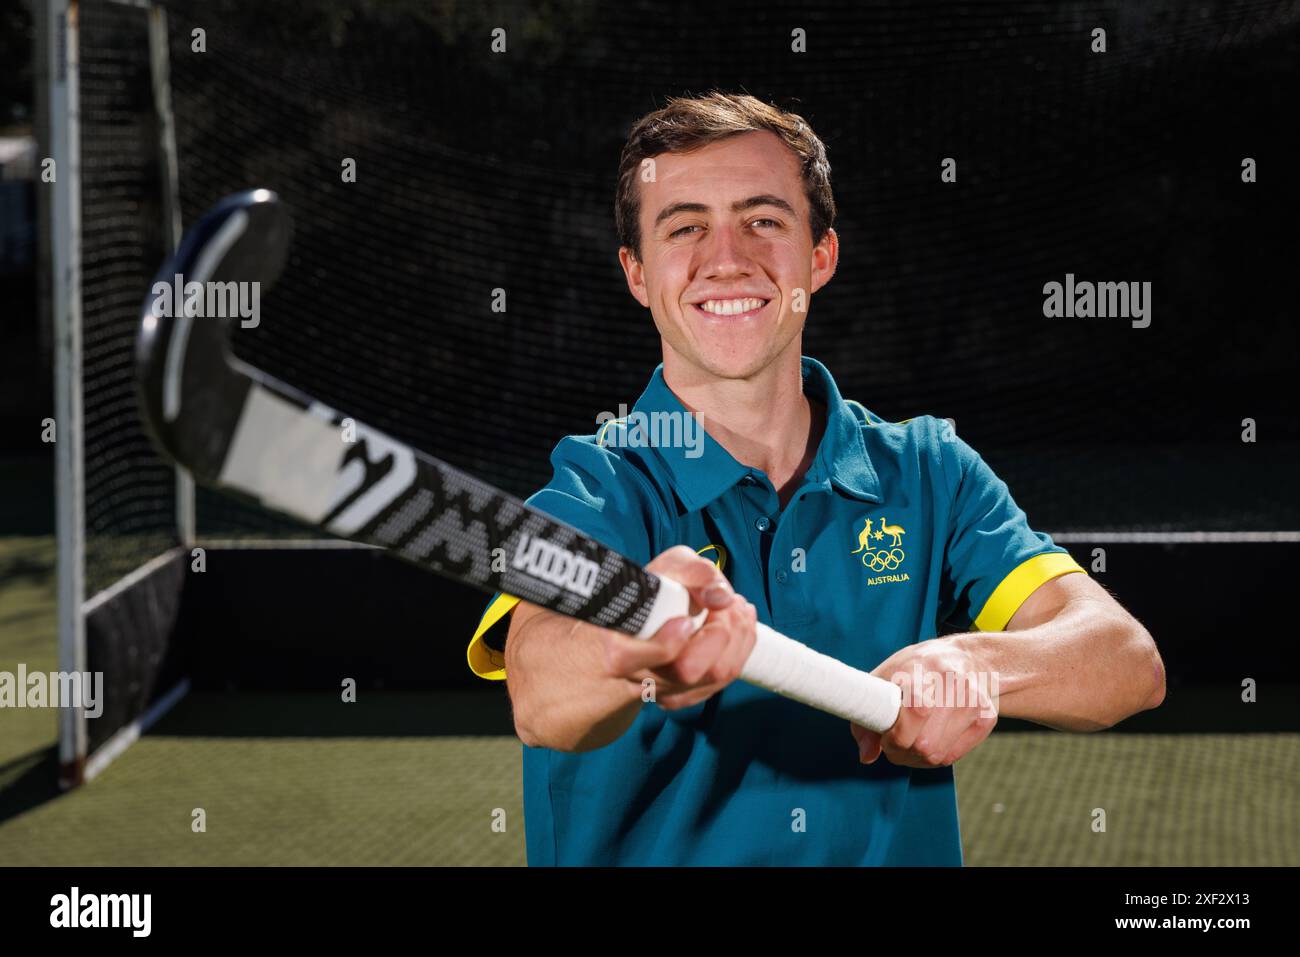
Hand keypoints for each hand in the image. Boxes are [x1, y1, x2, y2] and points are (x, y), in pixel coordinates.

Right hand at [599, 545, 757, 710]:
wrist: (658, 613)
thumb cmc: (659, 588)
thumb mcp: (670, 566)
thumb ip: (692, 572)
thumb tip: (721, 597)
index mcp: (616, 643)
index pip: (626, 659)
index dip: (662, 644)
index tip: (685, 619)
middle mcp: (636, 675)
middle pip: (686, 671)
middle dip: (719, 631)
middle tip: (726, 602)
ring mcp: (664, 690)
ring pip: (716, 675)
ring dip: (738, 634)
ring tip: (735, 605)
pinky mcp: (688, 695)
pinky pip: (727, 677)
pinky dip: (742, 645)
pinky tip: (738, 621)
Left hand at [850, 637, 997, 767]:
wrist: (963, 657)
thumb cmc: (917, 668)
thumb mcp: (885, 678)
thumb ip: (869, 716)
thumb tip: (867, 756)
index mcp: (924, 669)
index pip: (916, 712)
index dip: (895, 735)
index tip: (885, 736)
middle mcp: (954, 684)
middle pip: (925, 743)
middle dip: (902, 751)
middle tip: (894, 744)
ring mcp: (974, 702)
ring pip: (938, 755)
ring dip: (917, 759)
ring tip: (910, 742)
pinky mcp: (987, 718)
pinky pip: (954, 756)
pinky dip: (936, 757)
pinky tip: (929, 742)